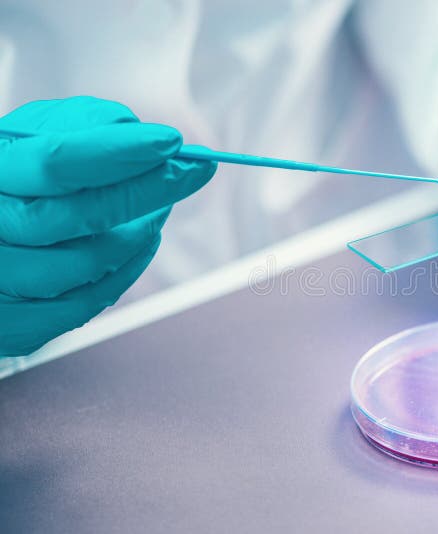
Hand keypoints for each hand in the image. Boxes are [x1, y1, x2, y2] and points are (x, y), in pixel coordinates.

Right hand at [0, 97, 215, 355]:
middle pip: (85, 215)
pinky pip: (91, 302)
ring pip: (94, 263)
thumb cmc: (9, 182)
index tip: (172, 142)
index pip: (59, 161)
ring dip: (142, 232)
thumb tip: (137, 131)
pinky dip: (128, 269)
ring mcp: (1, 281)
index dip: (121, 151)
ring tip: (160, 208)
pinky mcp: (18, 324)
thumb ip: (78, 126)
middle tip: (193, 170)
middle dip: (150, 190)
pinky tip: (143, 242)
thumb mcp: (28, 139)